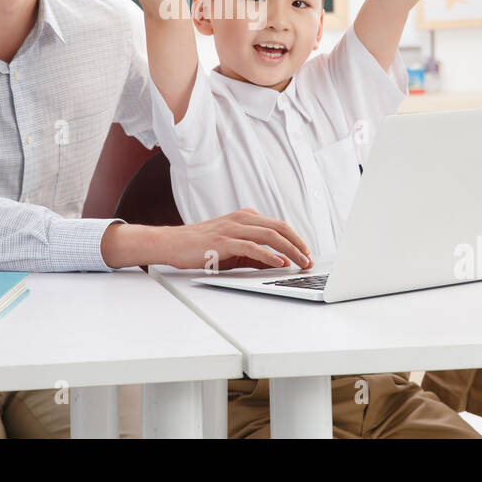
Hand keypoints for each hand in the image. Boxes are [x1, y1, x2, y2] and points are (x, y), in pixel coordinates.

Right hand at [157, 208, 312, 270]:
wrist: (172, 243)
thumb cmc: (200, 246)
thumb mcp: (232, 249)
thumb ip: (254, 254)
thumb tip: (278, 262)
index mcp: (245, 217)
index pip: (278, 226)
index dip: (296, 240)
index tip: (307, 254)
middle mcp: (241, 219)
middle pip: (279, 228)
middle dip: (298, 244)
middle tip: (309, 259)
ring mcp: (232, 228)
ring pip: (270, 236)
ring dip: (290, 250)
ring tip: (301, 262)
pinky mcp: (224, 241)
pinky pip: (252, 247)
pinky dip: (269, 255)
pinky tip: (279, 264)